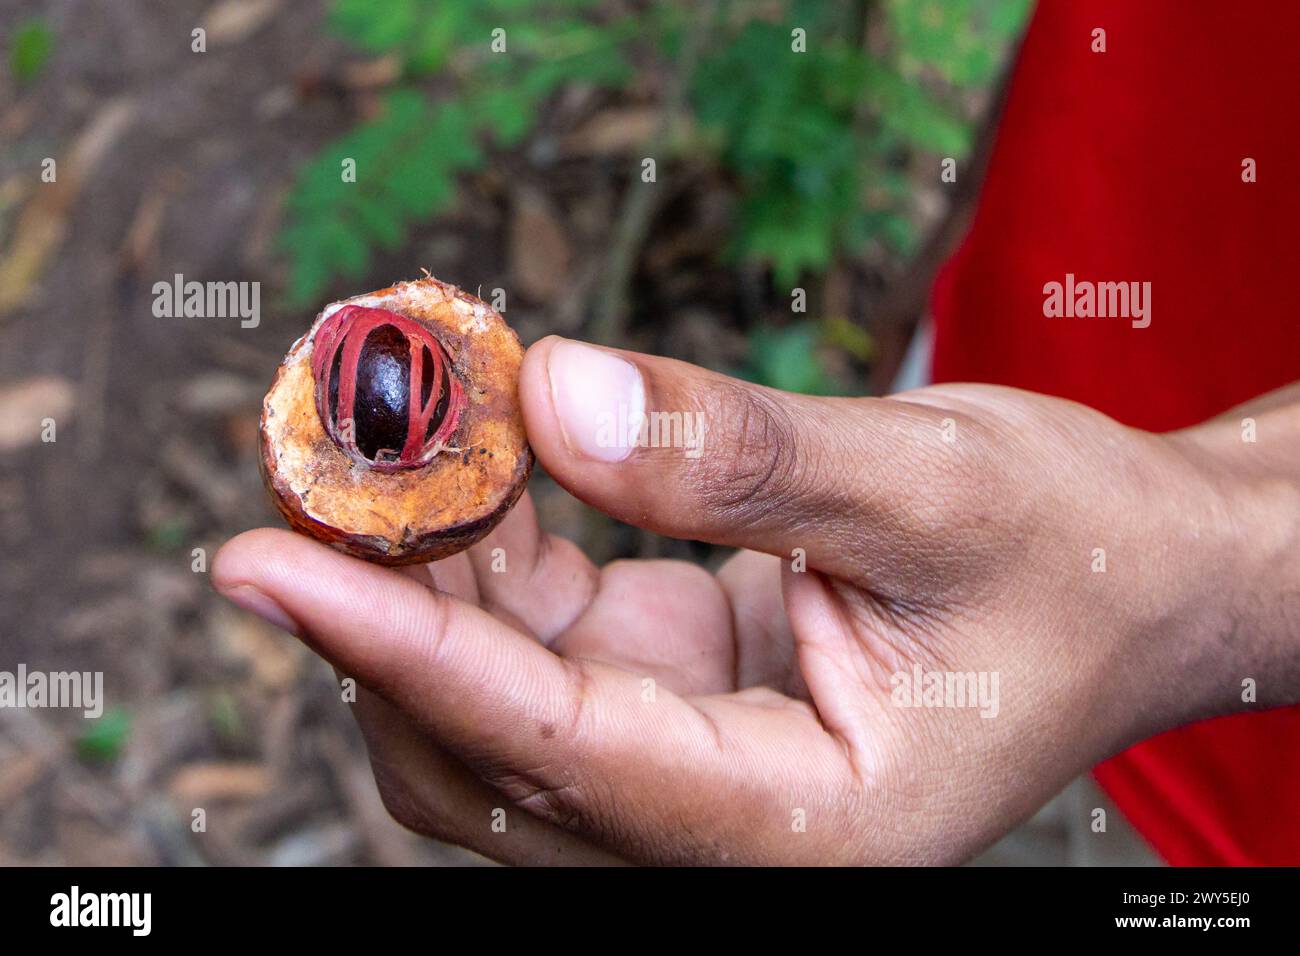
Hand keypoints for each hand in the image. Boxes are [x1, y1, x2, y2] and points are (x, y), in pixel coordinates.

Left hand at [214, 337, 1285, 863]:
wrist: (1139, 580)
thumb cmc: (1079, 555)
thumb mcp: (933, 487)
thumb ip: (735, 456)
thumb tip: (549, 395)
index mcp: (802, 828)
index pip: (554, 754)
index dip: (399, 651)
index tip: (264, 564)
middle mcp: (720, 826)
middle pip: (484, 753)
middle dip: (385, 602)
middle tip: (321, 449)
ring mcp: (686, 762)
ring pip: (487, 701)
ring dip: (426, 567)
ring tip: (400, 421)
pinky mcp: (671, 691)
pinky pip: (532, 641)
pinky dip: (486, 547)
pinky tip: (481, 447)